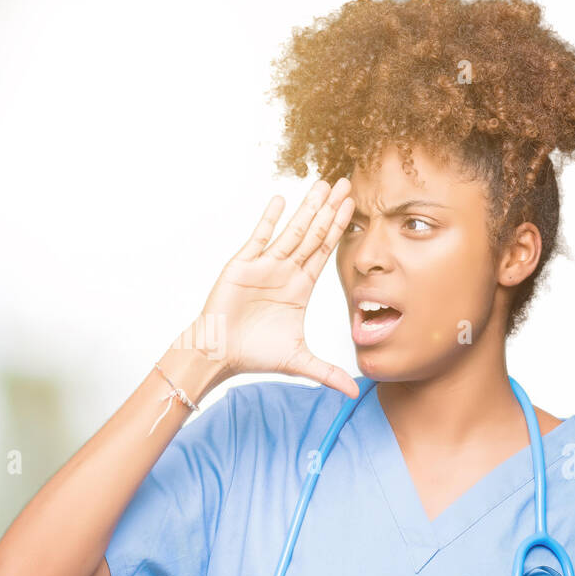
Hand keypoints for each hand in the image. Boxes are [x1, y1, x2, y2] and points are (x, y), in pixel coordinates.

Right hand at [197, 178, 357, 395]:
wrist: (219, 353)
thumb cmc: (255, 353)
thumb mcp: (300, 362)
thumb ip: (328, 373)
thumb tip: (355, 393)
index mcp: (300, 288)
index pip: (325, 251)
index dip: (339, 229)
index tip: (354, 207)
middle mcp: (285, 271)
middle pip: (313, 234)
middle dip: (329, 210)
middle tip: (346, 183)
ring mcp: (265, 265)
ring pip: (292, 231)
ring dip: (307, 208)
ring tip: (321, 184)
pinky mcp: (243, 265)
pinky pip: (259, 237)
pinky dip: (270, 219)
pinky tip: (282, 199)